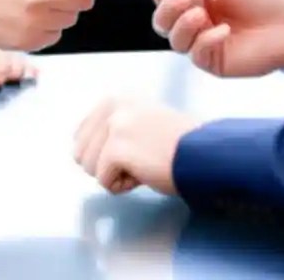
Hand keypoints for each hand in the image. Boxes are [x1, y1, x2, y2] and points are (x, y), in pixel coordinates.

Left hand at [74, 97, 200, 195]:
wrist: (203, 153)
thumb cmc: (178, 146)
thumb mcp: (140, 123)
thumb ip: (111, 129)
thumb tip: (80, 152)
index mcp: (115, 99)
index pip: (80, 135)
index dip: (104, 154)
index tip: (135, 149)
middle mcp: (112, 106)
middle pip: (81, 154)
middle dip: (108, 166)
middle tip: (141, 159)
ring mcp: (114, 126)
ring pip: (89, 169)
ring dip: (115, 175)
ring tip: (144, 164)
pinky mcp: (116, 148)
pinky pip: (103, 181)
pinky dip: (124, 186)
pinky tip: (145, 173)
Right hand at [151, 0, 283, 76]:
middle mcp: (197, 18)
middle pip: (162, 19)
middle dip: (168, 8)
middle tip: (186, 0)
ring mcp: (204, 40)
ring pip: (173, 39)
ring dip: (183, 24)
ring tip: (203, 14)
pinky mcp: (214, 60)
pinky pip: (194, 54)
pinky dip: (205, 40)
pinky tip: (225, 31)